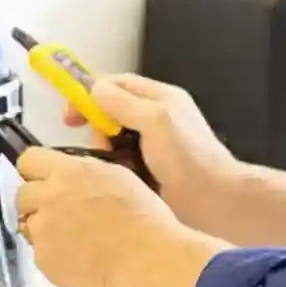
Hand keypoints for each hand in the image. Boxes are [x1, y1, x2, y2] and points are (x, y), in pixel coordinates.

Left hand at [16, 146, 185, 286]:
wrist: (148, 260)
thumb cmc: (145, 218)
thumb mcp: (120, 177)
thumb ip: (86, 171)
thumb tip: (71, 172)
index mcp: (70, 173)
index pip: (29, 160)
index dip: (36, 171)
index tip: (45, 180)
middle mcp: (49, 198)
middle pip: (22, 195)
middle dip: (38, 202)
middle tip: (62, 213)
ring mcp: (43, 231)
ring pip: (29, 225)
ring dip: (45, 229)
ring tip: (77, 239)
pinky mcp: (43, 260)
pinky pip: (40, 253)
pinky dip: (55, 255)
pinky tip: (81, 257)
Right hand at [64, 74, 240, 231]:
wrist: (214, 201)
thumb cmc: (189, 157)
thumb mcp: (156, 120)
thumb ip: (124, 103)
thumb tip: (93, 89)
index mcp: (160, 99)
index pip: (118, 85)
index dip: (91, 94)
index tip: (71, 115)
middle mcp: (155, 118)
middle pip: (111, 112)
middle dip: (99, 127)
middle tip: (101, 145)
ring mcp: (151, 145)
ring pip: (112, 140)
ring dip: (107, 151)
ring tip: (115, 166)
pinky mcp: (147, 170)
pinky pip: (119, 163)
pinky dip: (114, 168)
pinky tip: (117, 179)